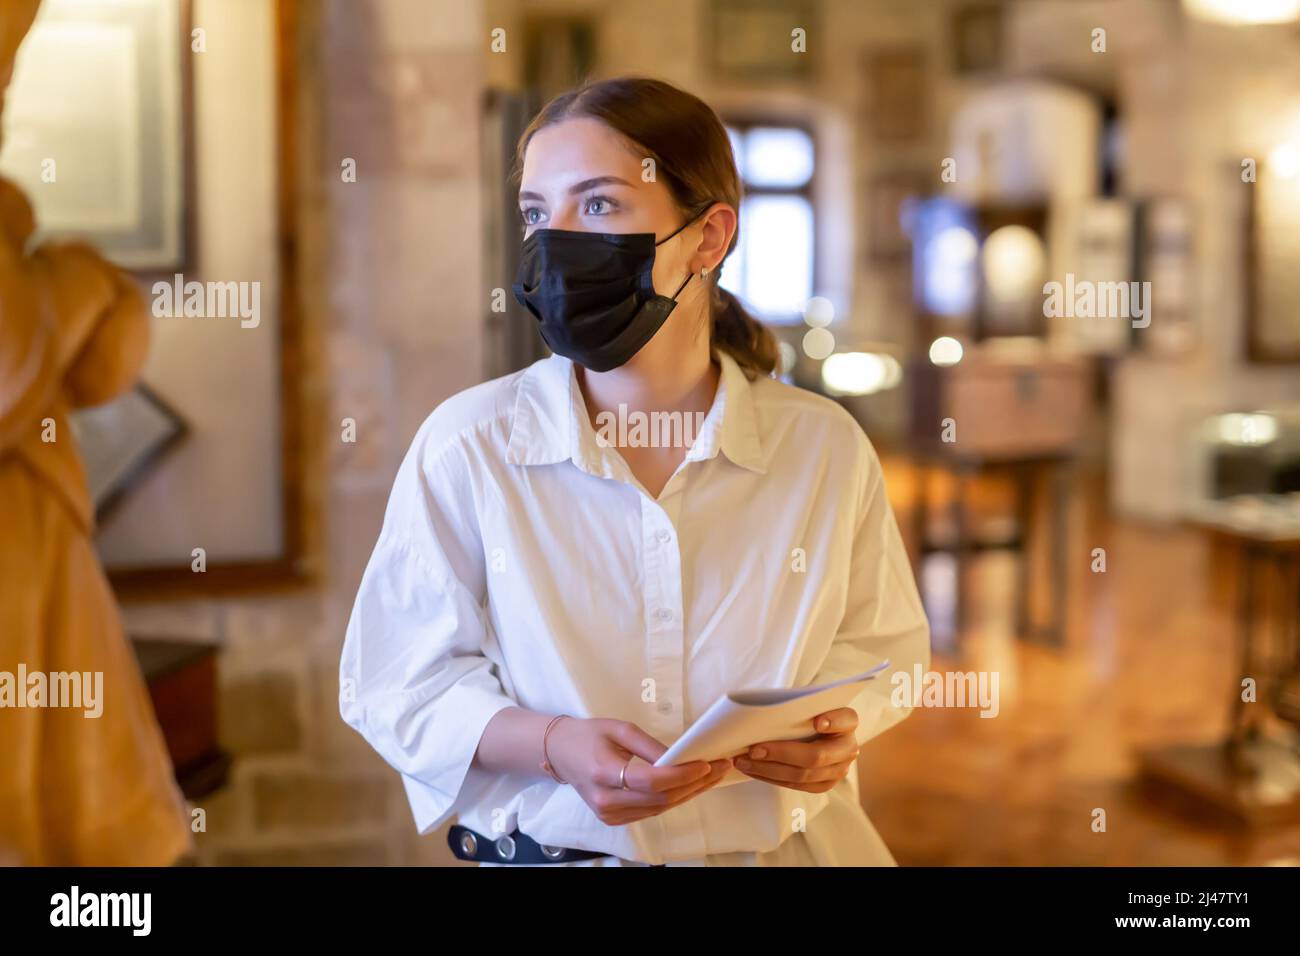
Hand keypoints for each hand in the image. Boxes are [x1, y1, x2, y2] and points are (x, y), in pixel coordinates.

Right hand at [546, 717, 732, 825]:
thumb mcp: (619, 729)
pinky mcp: (614, 819)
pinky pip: (651, 811)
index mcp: (602, 772)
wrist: (559, 753)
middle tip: (721, 767)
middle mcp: (605, 800)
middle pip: (660, 799)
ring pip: (659, 808)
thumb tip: (680, 758)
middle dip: (695, 784)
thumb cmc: (588, 735)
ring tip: (714, 775)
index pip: (650, 781)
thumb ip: (650, 746)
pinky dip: (674, 798)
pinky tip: (692, 785)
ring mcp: (609, 814)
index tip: (706, 763)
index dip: (681, 774)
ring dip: (690, 793)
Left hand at [733, 707, 860, 792]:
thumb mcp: (805, 704)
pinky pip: (798, 786)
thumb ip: (796, 707)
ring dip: (769, 770)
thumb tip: (760, 715)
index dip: (833, 721)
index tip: (817, 722)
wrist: (815, 730)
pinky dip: (772, 778)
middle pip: (817, 755)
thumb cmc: (806, 712)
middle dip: (781, 753)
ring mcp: (839, 770)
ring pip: (804, 775)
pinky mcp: (825, 784)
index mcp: (848, 721)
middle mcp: (848, 747)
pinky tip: (752, 770)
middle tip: (753, 750)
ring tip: (743, 762)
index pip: (846, 719)